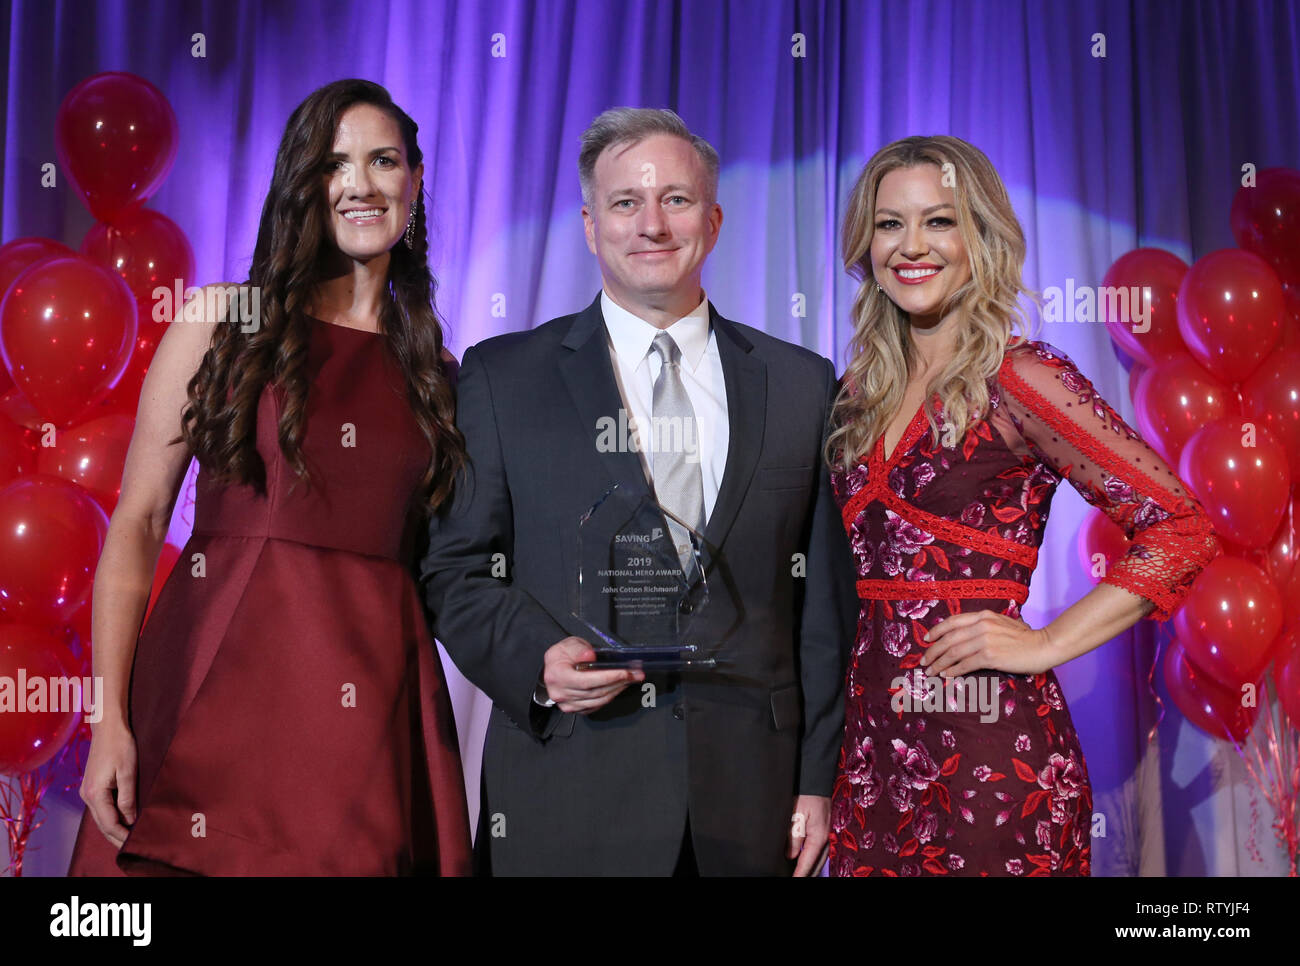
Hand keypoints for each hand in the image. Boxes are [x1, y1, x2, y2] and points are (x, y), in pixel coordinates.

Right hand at [79, 720, 137, 848]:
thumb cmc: (120, 745)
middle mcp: (87, 796)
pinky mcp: (92, 787)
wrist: (108, 727)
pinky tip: (124, 820)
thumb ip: (128, 797)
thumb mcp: (128, 771)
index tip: (135, 844)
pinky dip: (111, 817)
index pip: (109, 823)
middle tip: (133, 847)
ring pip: (101, 818)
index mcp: (95, 793)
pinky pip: (101, 808)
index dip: (122, 835)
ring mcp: (87, 792)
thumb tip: (130, 819)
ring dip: (114, 828)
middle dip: (117, 836)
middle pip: (102, 824)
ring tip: (130, 837)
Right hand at [541, 637, 643, 713]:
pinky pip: (595, 706)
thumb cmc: (561, 656)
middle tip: (636, 674)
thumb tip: (589, 657)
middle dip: (619, 682)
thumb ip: (579, 649)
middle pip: (596, 692)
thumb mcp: (568, 645)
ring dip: (617, 690)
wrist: (551, 670)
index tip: (625, 673)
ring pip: (598, 701)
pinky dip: (609, 697)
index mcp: (557, 676)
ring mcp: (567, 704)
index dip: (608, 678)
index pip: (586, 681)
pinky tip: (618, 688)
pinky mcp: (574, 710)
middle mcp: (561, 693)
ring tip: (630, 680)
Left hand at [787, 794, 829, 875]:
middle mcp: (825, 838)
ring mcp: (825, 835)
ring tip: (801, 876)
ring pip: (820, 860)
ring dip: (811, 870)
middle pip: (817, 865)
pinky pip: (819, 852)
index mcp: (819, 836)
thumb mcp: (797, 815)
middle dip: (807, 875)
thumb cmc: (806, 795)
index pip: (807, 862)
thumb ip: (794, 836)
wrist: (815, 781)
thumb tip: (791, 856)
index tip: (794, 881)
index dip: (799, 875)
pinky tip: (806, 863)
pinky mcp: (822, 831)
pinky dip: (813, 861)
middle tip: (797, 881)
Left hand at [921, 609, 1057, 677]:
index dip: (936, 630)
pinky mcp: (990, 656)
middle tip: (924, 661)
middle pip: (949, 639)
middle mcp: (982, 625)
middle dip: (933, 651)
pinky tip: (947, 675)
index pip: (952, 621)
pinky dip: (953, 671)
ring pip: (954, 653)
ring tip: (931, 671)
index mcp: (983, 615)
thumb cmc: (1026, 637)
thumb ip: (985, 626)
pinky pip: (965, 665)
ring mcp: (985, 640)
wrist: (1045, 646)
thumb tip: (966, 636)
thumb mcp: (1003, 623)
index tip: (926, 640)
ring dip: (939, 663)